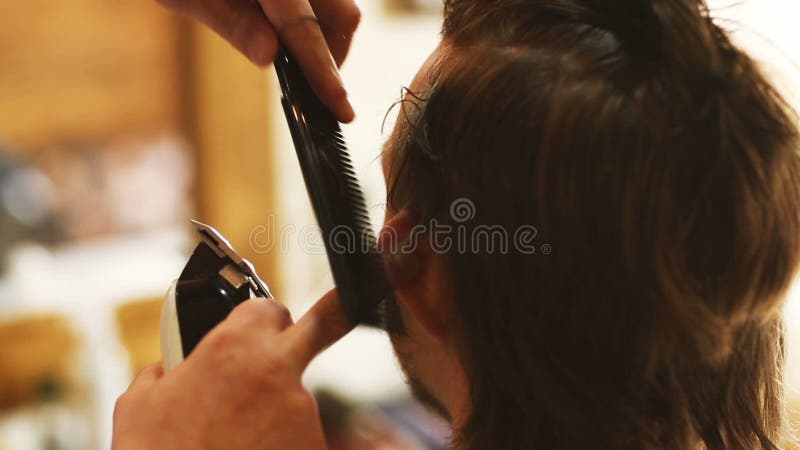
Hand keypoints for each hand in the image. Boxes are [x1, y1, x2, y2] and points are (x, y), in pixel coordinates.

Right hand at [112, 289, 352, 449]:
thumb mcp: (137, 408)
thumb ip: (160, 374)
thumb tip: (167, 370)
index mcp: (233, 349)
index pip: (266, 308)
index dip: (258, 321)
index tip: (255, 332)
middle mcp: (277, 371)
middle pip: (322, 325)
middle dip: (328, 317)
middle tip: (336, 313)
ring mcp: (302, 410)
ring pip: (299, 395)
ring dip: (278, 409)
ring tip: (239, 441)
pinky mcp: (315, 444)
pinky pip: (302, 436)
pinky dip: (284, 444)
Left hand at [156, 0, 359, 121]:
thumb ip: (229, 21)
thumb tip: (270, 56)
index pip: (306, 31)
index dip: (324, 76)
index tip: (342, 111)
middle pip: (344, 16)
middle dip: (332, 56)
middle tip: (304, 81)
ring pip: (343, 8)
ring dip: (324, 36)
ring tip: (286, 49)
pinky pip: (327, 0)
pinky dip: (315, 18)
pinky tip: (281, 26)